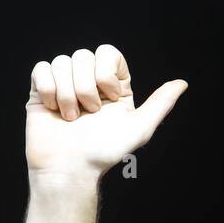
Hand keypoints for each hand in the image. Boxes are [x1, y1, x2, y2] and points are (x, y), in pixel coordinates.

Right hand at [26, 44, 186, 176]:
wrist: (69, 170)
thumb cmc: (104, 154)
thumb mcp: (139, 129)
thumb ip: (160, 104)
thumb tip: (182, 84)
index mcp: (112, 87)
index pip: (108, 52)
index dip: (106, 71)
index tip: (109, 97)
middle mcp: (88, 83)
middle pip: (83, 55)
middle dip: (86, 86)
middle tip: (89, 114)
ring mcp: (64, 86)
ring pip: (62, 61)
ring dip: (67, 93)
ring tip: (70, 118)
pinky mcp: (41, 91)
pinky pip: (41, 68)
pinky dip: (48, 89)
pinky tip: (53, 110)